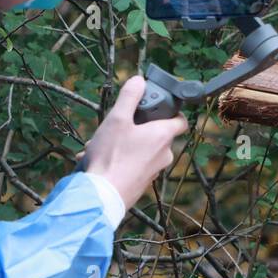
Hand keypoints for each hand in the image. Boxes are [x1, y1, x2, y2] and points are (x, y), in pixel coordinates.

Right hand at [81, 75, 188, 208]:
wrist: (101, 197)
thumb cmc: (111, 156)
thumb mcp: (117, 119)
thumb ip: (130, 97)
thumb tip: (139, 80)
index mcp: (163, 136)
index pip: (180, 120)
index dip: (170, 111)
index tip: (153, 107)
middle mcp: (164, 154)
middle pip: (155, 134)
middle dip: (133, 128)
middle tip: (113, 128)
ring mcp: (153, 172)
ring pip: (139, 150)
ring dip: (120, 145)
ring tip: (96, 147)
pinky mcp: (141, 184)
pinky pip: (132, 165)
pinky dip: (117, 160)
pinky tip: (96, 162)